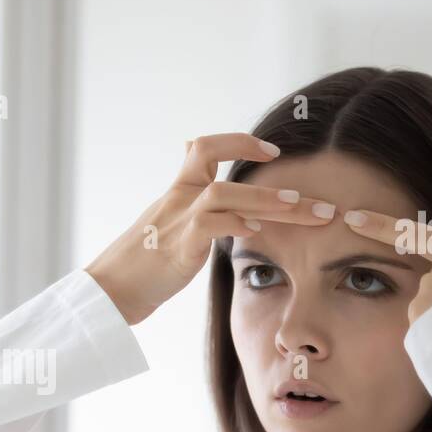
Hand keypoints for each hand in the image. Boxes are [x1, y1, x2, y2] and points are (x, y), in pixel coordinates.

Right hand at [84, 133, 336, 324]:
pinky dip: (234, 226)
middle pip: (229, 174)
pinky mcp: (177, 248)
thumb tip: (188, 149)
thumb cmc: (140, 258)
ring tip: (299, 210)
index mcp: (178, 190)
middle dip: (279, 186)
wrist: (109, 288)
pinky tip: (256, 234)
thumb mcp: (164, 215)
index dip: (240, 142)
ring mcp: (176, 222)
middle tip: (321, 202)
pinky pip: (207, 226)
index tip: (273, 152)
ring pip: (223, 194)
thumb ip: (186, 189)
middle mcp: (178, 199)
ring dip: (265, 200)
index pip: (205, 146)